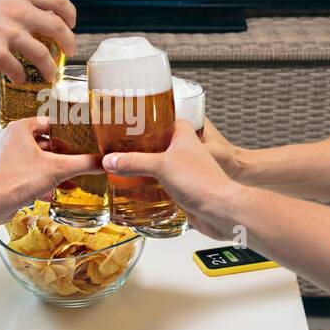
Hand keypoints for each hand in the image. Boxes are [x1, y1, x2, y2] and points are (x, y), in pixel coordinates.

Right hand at [0, 0, 76, 82]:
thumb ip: (17, 1)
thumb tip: (40, 15)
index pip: (58, 1)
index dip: (70, 15)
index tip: (71, 24)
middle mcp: (17, 10)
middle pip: (58, 29)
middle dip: (68, 44)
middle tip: (68, 52)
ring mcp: (8, 33)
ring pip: (43, 55)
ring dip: (50, 69)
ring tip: (50, 75)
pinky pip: (19, 70)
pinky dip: (21, 77)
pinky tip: (18, 78)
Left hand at [0, 117, 101, 224]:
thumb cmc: (18, 179)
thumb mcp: (58, 169)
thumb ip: (83, 163)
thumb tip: (102, 162)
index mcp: (19, 129)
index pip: (47, 122)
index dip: (65, 132)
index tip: (77, 139)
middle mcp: (8, 139)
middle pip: (41, 142)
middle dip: (60, 154)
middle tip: (75, 159)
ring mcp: (3, 157)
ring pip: (33, 160)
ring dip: (51, 169)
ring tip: (68, 178)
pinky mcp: (1, 173)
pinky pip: (24, 173)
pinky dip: (39, 180)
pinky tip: (52, 192)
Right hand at [100, 121, 242, 239]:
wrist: (220, 211)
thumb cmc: (203, 182)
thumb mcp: (161, 165)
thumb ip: (133, 162)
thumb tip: (110, 160)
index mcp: (182, 133)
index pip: (157, 119)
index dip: (139, 120)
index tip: (120, 121)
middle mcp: (182, 148)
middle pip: (152, 142)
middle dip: (134, 146)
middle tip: (113, 145)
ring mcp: (181, 168)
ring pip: (154, 162)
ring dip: (139, 165)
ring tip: (117, 164)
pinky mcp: (179, 187)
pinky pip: (157, 181)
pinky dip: (145, 183)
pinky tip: (131, 185)